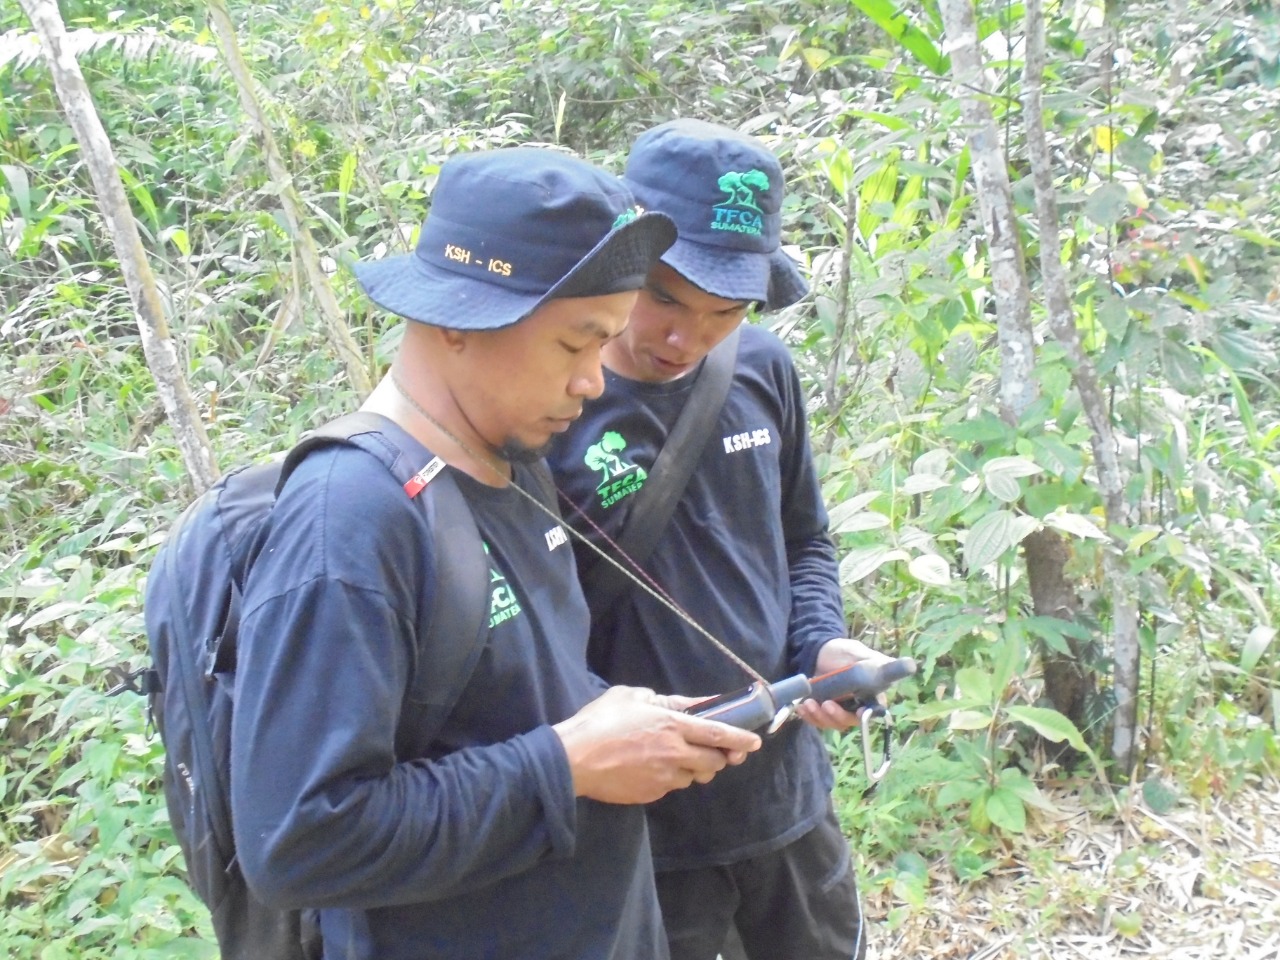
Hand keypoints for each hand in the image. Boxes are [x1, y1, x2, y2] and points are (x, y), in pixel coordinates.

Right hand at [553, 686, 761, 803]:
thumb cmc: (599, 722)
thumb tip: (678, 703)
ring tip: (678, 757)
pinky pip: (671, 786)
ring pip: (694, 776)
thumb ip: (660, 699)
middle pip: (713, 761)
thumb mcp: (630, 697)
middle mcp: (674, 754)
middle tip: (714, 752)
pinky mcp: (652, 794)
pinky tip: (653, 768)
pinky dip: (671, 778)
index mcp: (672, 726)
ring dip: (694, 768)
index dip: (741, 739)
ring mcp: (664, 777)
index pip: (718, 735)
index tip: (755, 742)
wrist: (573, 759)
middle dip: (719, 758)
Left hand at [796, 638, 894, 731]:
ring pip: (833, 723)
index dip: (867, 715)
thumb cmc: (842, 651)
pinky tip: (801, 706)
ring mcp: (838, 709)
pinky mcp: (822, 711)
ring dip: (820, 717)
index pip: (874, 710)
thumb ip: (878, 662)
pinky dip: (809, 716)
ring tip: (809, 704)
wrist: (817, 651)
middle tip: (826, 704)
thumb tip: (910, 664)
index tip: (861, 713)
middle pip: (850, 721)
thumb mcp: (859, 653)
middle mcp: (855, 706)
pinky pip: (817, 721)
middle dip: (837, 716)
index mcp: (870, 694)